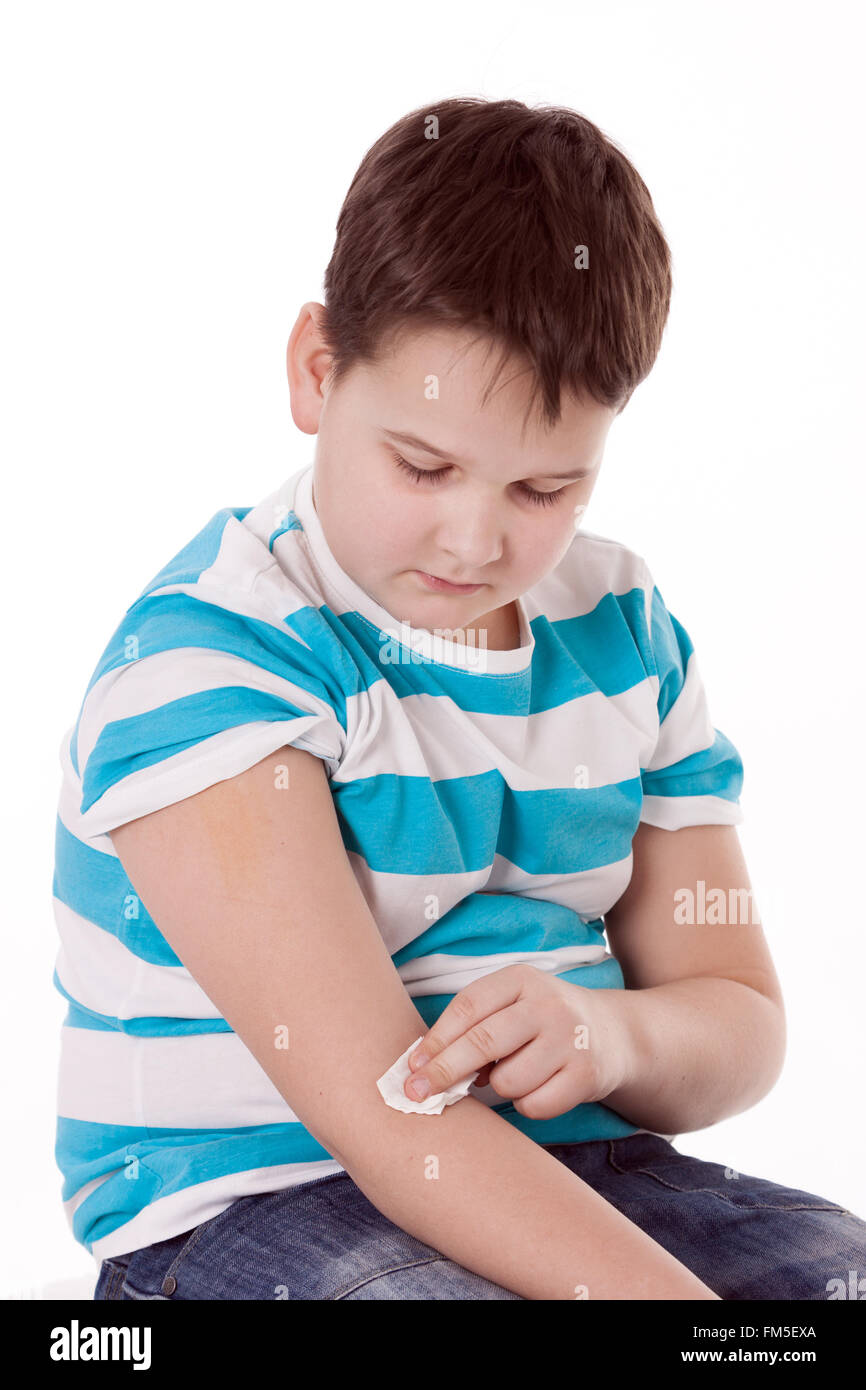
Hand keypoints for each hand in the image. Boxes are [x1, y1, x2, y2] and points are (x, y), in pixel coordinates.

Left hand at [404, 965, 636, 1119]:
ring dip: (499, 1087)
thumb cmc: (544, 1022)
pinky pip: (533, 1105)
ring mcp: (570, 1040)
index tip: (411, 1067)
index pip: (467, 1007)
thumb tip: (425, 1068)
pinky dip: (526, 1104)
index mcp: (522, 979)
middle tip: (417, 1094)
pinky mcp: (586, 1075)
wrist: (614, 1035)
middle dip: (444, 1072)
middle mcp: (548, 1004)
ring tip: (515, 1073)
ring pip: (506, 1081)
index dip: (434, 1040)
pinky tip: (539, 1086)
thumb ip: (474, 1025)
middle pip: (482, 1042)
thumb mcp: (513, 1005)